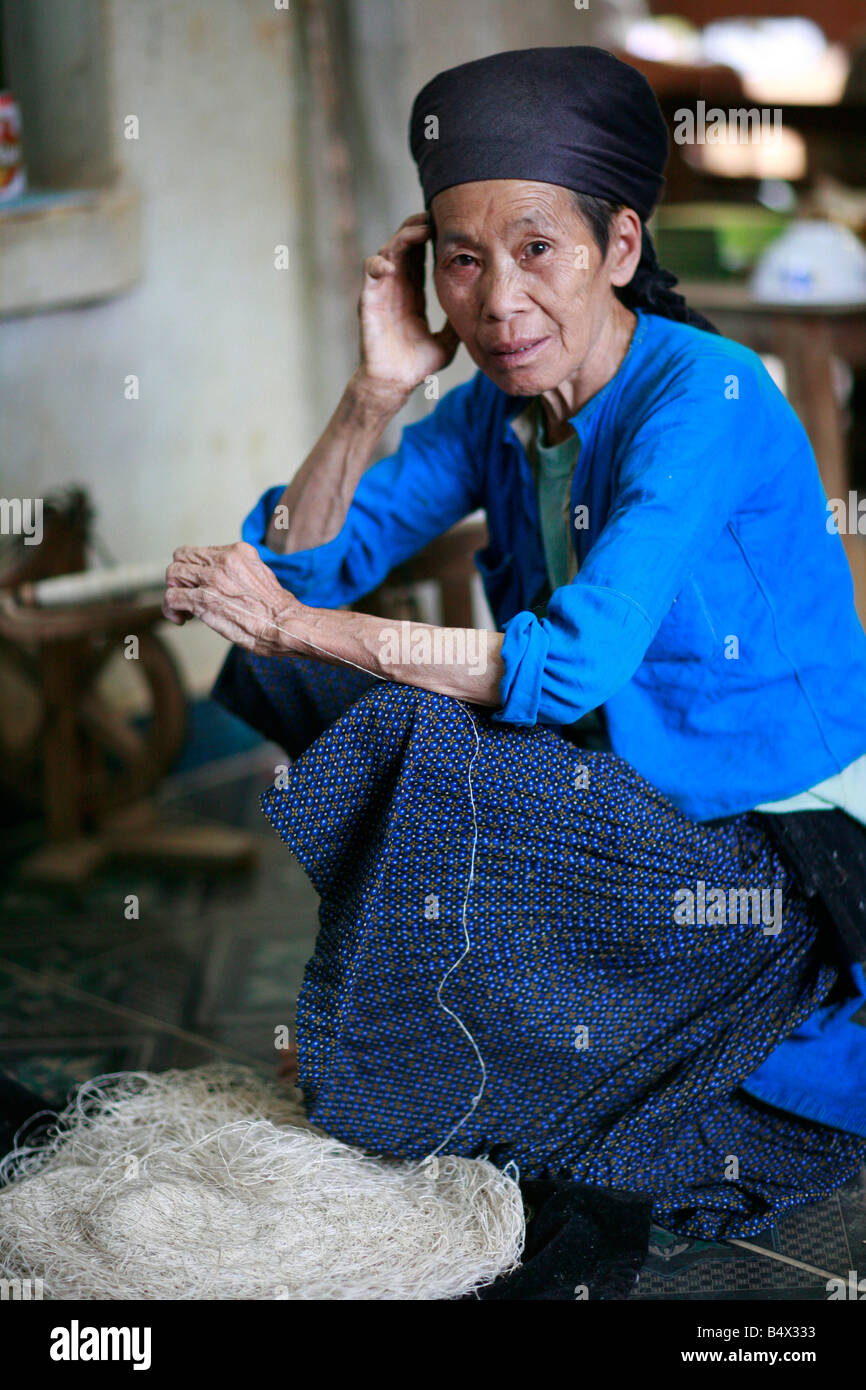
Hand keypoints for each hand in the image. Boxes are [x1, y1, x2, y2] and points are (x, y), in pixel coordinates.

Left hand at [163, 542, 300, 656]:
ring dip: (174, 592)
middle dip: (180, 578)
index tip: (200, 586)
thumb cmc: (277, 609)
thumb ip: (238, 572)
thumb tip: (224, 583)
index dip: (195, 569)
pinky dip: (170, 609)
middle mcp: (223, 560)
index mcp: (237, 552)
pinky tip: (181, 619)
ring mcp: (212, 578)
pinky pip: (172, 597)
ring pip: (173, 574)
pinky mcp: (203, 599)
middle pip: (182, 557)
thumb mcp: (259, 575)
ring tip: (185, 610)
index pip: (201, 552)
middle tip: (188, 596)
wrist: (285, 624)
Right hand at [358, 212, 459, 395]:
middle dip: (417, 227)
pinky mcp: (369, 300)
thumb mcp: (447, 340)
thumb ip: (458, 323)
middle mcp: (396, 287)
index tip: (447, 226)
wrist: (396, 383)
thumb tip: (480, 313)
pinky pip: (370, 273)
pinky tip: (391, 264)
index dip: (431, 237)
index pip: (420, 255)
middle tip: (434, 216)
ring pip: (388, 251)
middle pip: (404, 245)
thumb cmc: (417, 364)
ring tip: (419, 230)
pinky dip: (378, 264)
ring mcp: (382, 291)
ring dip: (402, 238)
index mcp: (413, 292)